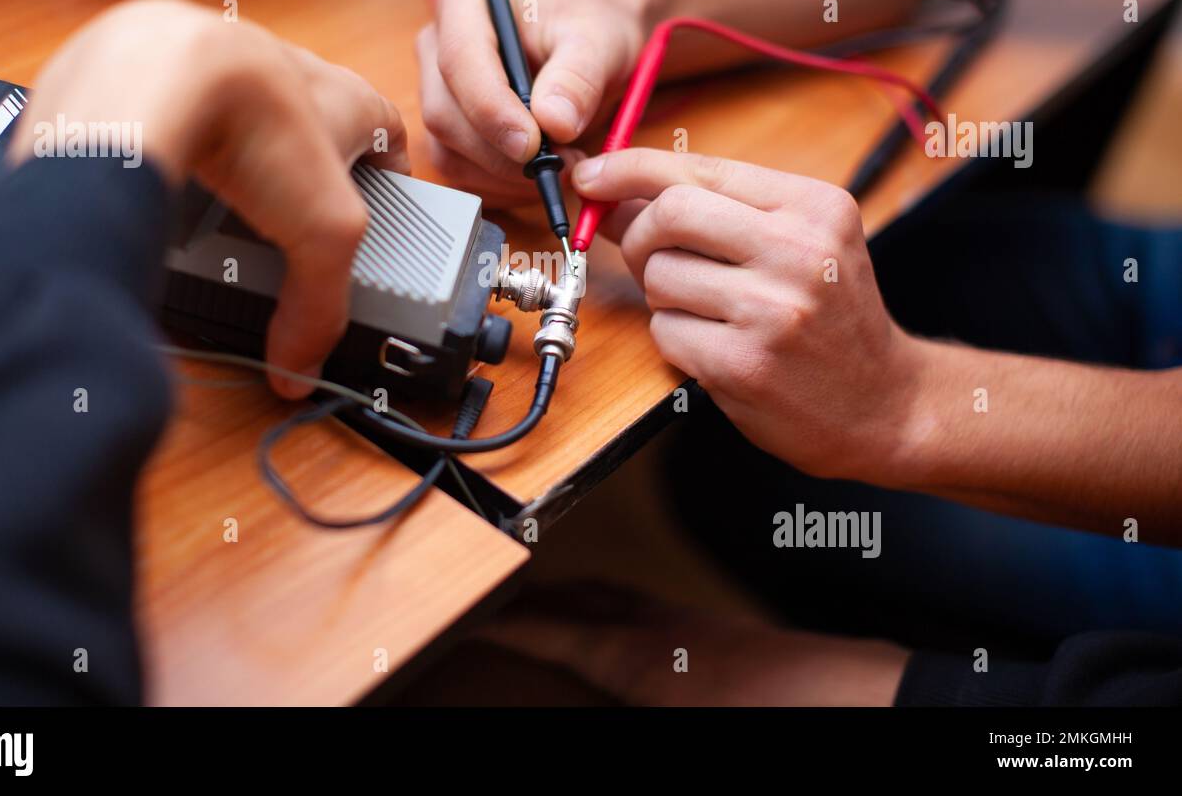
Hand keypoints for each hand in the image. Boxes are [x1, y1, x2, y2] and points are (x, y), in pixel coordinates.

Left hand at [11, 0, 406, 397]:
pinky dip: (171, 151)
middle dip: (303, 174)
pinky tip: (161, 189)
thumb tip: (300, 368)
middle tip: (293, 227)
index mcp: (343, 97)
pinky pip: (167, 115)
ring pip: (235, 114)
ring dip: (236, 158)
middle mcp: (281, 69)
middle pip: (309, 125)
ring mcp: (214, 62)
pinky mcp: (149, 72)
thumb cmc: (257, 123)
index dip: (391, 173)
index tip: (388, 206)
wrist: (153, 75)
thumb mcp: (321, 233)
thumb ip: (321, 305)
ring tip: (219, 215)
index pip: (388, 130)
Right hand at [415, 0, 644, 204]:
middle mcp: (437, 46)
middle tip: (563, 163)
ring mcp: (436, 93)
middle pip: (446, 115)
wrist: (590, 56)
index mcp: (465, 3)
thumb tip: (553, 122)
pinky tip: (540, 175)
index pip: (459, 61)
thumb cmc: (590, 35)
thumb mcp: (601, 42)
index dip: (491, 110)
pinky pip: (461, 175)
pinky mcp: (446, 134)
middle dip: (503, 153)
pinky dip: (504, 188)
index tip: (532, 145)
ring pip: (450, 153)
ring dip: (507, 176)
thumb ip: (580, 76)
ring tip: (562, 167)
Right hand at [479, 583, 908, 705]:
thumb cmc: (763, 716)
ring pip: (614, 595)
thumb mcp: (667, 719)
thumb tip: (572, 704)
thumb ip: (615, 703)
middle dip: (534, 599)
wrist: (848, 700)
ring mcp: (690, 620)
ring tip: (552, 609)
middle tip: (501, 606)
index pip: (548, 629)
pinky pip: (646, 604)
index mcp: (634, 655)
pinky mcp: (719, 629)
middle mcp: (657, 626)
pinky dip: (616, 607)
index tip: (467, 622)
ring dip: (576, 597)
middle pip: (578, 598)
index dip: (502, 624)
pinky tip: (628, 630)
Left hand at [571, 149, 929, 480]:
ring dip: (663, 296)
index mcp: (814, 206)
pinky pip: (665, 331)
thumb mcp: (798, 242)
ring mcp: (773, 310)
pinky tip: (715, 347)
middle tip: (650, 257)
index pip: (697, 169)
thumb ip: (714, 210)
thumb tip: (614, 189)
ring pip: (659, 276)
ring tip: (708, 311)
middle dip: (639, 235)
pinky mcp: (745, 363)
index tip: (592, 175)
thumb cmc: (831, 316)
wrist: (885, 403)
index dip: (629, 168)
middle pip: (669, 214)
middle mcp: (799, 251)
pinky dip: (674, 338)